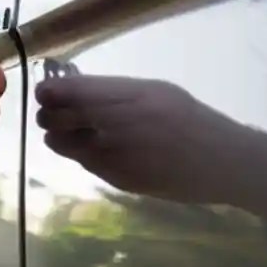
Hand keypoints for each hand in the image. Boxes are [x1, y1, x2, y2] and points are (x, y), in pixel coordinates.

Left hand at [35, 73, 258, 203]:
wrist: (222, 163)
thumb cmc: (191, 118)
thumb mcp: (155, 90)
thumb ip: (114, 90)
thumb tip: (72, 86)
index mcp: (131, 97)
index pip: (72, 92)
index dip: (50, 91)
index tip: (44, 89)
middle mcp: (119, 126)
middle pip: (59, 118)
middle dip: (48, 113)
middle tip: (49, 109)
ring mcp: (117, 156)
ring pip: (64, 144)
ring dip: (58, 134)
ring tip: (65, 128)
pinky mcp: (118, 180)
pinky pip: (84, 163)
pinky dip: (79, 152)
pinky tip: (93, 146)